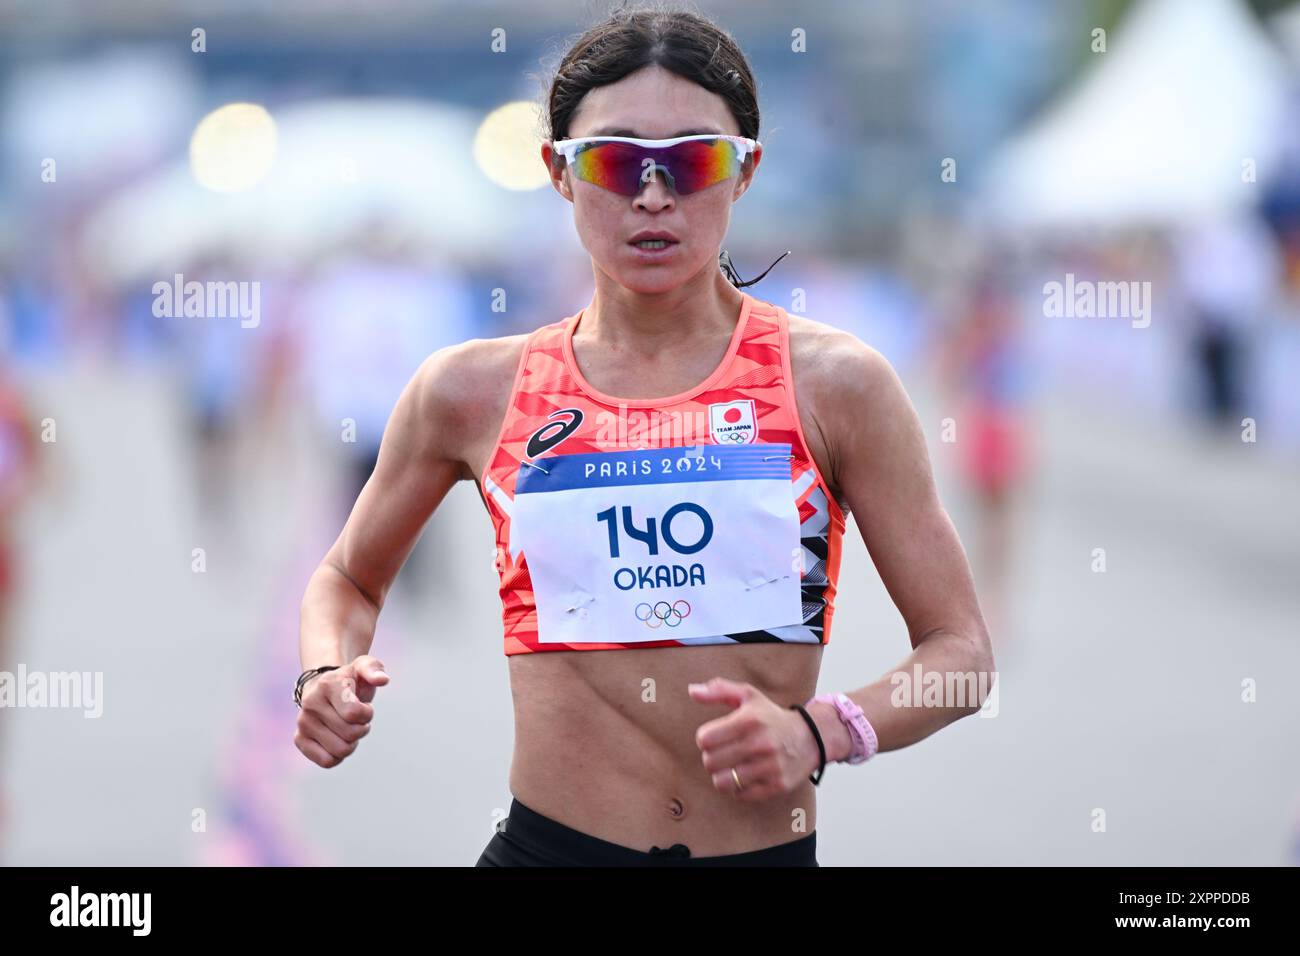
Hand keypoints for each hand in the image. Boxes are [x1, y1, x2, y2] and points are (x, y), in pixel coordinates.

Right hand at [293, 655, 389, 767]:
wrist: (323, 688)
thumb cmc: (350, 680)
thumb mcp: (364, 667)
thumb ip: (374, 669)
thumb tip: (382, 680)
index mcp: (328, 684)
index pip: (354, 713)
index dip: (367, 714)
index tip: (364, 707)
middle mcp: (311, 703)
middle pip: (350, 734)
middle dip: (361, 729)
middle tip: (356, 719)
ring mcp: (303, 722)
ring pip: (341, 751)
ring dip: (352, 743)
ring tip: (347, 728)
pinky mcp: (300, 739)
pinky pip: (327, 761)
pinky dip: (338, 756)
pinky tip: (337, 740)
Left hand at [689, 677, 822, 800]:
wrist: (811, 737)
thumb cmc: (771, 716)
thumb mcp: (748, 696)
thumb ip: (719, 691)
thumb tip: (692, 691)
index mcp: (749, 720)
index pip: (705, 739)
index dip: (704, 739)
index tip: (714, 737)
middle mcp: (761, 744)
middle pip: (710, 762)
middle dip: (711, 758)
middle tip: (722, 752)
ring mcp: (770, 767)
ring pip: (722, 782)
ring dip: (722, 775)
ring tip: (731, 766)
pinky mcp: (776, 786)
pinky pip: (740, 795)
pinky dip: (738, 787)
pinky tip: (746, 775)